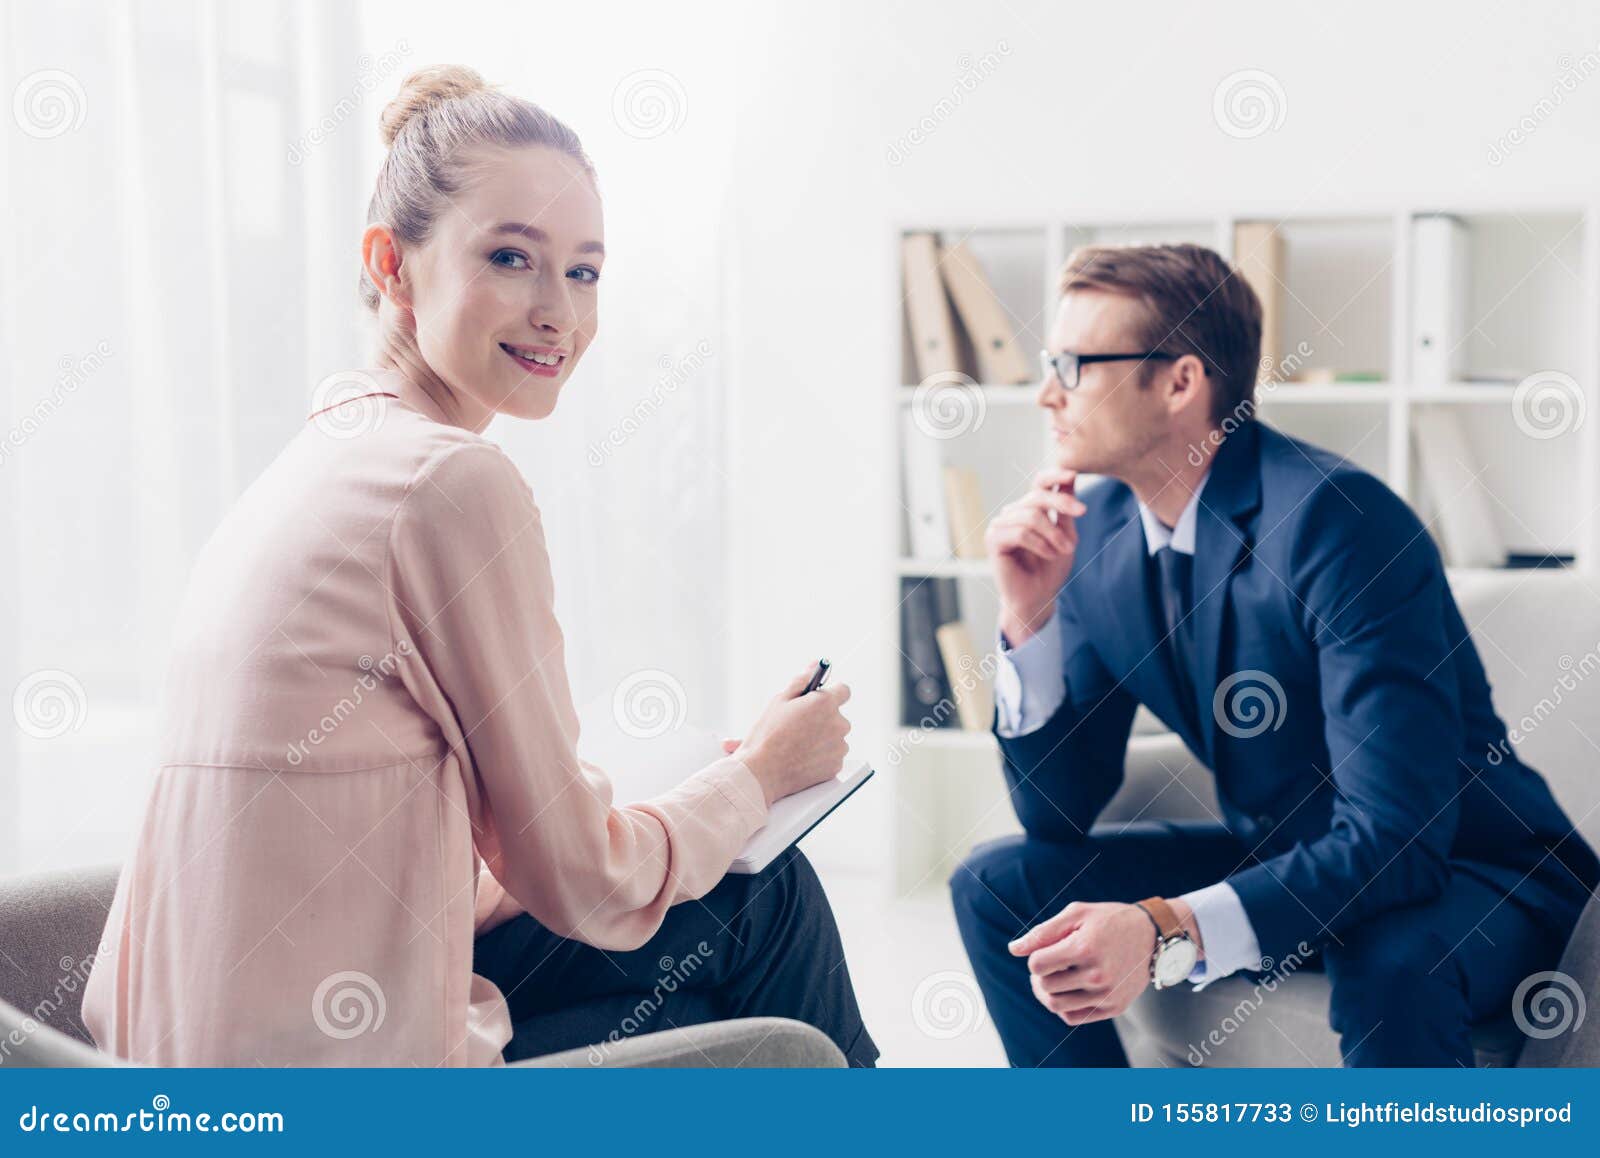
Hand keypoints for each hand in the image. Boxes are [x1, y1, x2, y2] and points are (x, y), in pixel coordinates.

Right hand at [737, 663, 851, 805]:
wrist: (761, 772)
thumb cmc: (767, 736)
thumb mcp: (780, 700)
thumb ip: (802, 681)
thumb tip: (815, 665)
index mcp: (825, 703)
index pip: (843, 690)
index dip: (830, 694)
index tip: (819, 699)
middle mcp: (838, 724)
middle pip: (837, 715)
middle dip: (822, 718)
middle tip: (799, 725)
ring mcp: (838, 747)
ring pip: (835, 737)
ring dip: (822, 738)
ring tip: (797, 743)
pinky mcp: (835, 766)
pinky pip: (832, 756)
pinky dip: (821, 756)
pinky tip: (801, 757)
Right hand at [987, 467, 1084, 644]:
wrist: (1038, 598)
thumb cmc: (1051, 569)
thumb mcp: (1066, 535)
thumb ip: (1065, 510)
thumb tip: (1070, 477)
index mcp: (1030, 509)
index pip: (1038, 483)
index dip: (1054, 475)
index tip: (1073, 474)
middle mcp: (1013, 513)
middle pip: (1038, 496)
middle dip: (1062, 503)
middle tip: (1082, 512)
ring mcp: (1000, 525)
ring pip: (1031, 515)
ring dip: (1053, 533)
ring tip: (1065, 550)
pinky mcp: (994, 539)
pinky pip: (1021, 532)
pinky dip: (1040, 544)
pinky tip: (1050, 554)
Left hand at [1008, 901, 1158, 1024]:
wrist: (1152, 935)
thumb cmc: (1108, 920)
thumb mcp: (1076, 914)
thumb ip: (1042, 932)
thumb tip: (1013, 950)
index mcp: (1085, 948)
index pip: (1037, 965)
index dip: (1035, 957)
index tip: (1046, 950)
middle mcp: (1097, 975)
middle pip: (1045, 987)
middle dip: (1042, 974)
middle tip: (1051, 963)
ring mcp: (1107, 995)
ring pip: (1056, 1005)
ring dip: (1049, 992)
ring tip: (1056, 977)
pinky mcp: (1114, 1007)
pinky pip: (1074, 1017)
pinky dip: (1064, 1006)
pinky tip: (1069, 989)